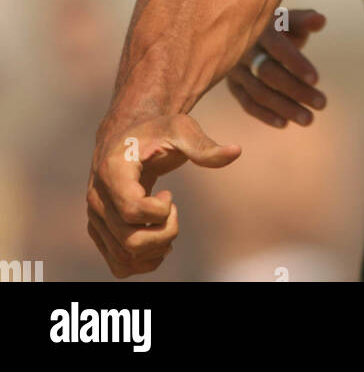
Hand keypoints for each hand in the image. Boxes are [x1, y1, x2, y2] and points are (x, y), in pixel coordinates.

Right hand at [87, 113, 240, 277]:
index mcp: (111, 170)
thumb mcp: (180, 129)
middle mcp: (96, 197)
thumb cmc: (156, 132)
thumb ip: (204, 146)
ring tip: (167, 224)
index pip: (132, 210)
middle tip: (173, 210)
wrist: (129, 138)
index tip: (170, 194)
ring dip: (156, 249)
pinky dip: (143, 263)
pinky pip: (118, 265)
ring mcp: (95, 217)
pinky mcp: (100, 231)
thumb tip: (237, 151)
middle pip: (131, 240)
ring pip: (125, 256)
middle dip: (165, 233)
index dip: (160, 211)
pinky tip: (158, 242)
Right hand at [227, 8, 326, 127]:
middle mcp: (244, 50)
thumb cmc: (278, 27)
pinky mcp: (234, 86)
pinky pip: (247, 103)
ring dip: (285, 107)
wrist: (248, 33)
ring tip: (309, 119)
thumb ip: (305, 20)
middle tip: (322, 104)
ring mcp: (236, 69)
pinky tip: (285, 124)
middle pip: (269, 73)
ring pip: (259, 92)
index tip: (316, 79)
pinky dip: (265, 115)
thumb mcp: (290, 20)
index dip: (295, 63)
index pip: (277, 47)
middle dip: (296, 90)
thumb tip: (320, 20)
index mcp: (260, 29)